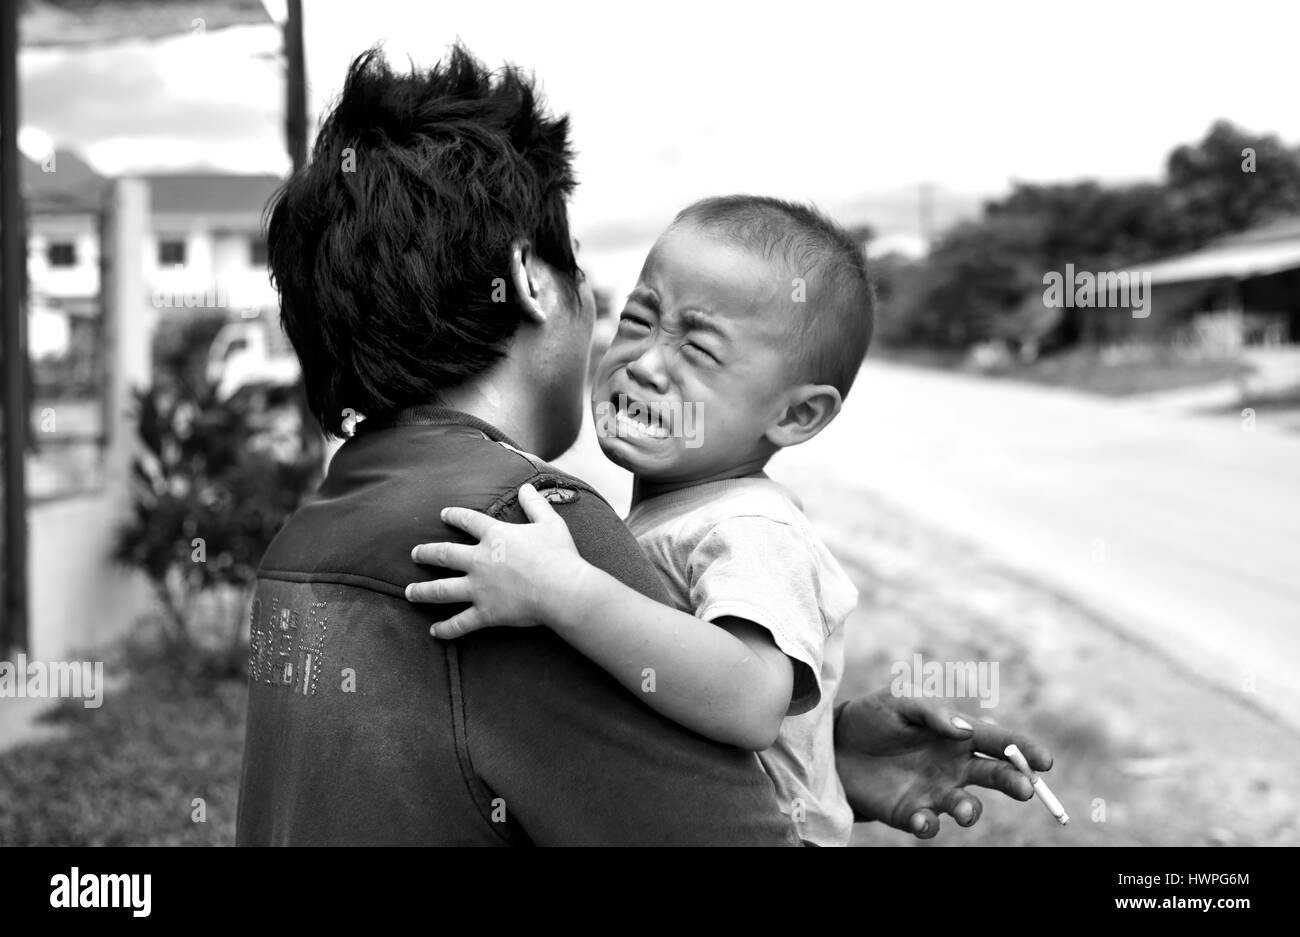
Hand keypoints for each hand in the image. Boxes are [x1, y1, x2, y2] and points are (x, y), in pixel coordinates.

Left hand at [406, 483, 584, 637]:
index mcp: (495, 536)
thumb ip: (535, 504)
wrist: (561, 589)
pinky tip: (434, 631)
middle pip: (444, 554)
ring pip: (442, 589)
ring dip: (423, 591)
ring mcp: (479, 588)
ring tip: (409, 592)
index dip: (454, 516)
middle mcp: (480, 560)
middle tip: (414, 554)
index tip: (443, 515)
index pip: (468, 521)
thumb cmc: (559, 555)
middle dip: (426, 553)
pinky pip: (461, 623)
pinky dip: (446, 629)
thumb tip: (526, 488)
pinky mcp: (486, 612)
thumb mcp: (549, 523)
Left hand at [833, 687, 1053, 838]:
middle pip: (996, 776)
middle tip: (1026, 789)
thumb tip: (964, 729)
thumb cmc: (873, 715)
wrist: (834, 743)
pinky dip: (929, 826)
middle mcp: (954, 765)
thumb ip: (931, 709)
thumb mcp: (899, 699)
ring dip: (971, 811)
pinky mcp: (911, 813)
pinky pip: (930, 826)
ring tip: (965, 809)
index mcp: (958, 734)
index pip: (998, 741)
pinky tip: (921, 819)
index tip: (1045, 761)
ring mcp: (935, 791)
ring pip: (967, 807)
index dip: (1024, 750)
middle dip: (1015, 783)